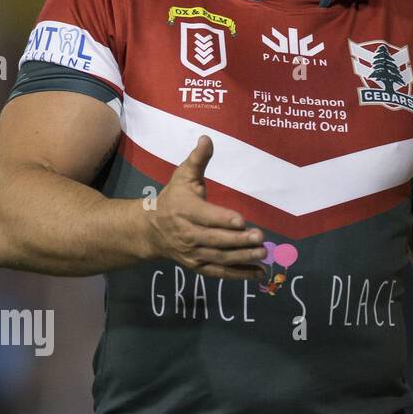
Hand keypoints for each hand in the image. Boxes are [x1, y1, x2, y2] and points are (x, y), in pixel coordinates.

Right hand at [143, 135, 267, 279]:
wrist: (149, 230)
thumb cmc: (172, 198)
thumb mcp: (182, 176)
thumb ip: (197, 160)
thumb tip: (206, 138)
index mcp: (184, 210)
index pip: (205, 216)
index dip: (222, 219)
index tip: (241, 220)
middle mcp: (187, 234)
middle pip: (214, 239)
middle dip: (238, 240)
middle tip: (261, 237)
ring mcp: (192, 253)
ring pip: (218, 257)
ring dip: (242, 257)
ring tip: (263, 253)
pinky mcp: (198, 265)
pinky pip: (219, 272)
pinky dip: (239, 274)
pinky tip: (259, 273)